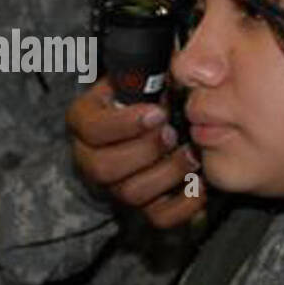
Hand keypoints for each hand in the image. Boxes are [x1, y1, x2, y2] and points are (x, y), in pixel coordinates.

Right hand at [66, 77, 204, 228]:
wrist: (144, 121)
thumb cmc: (142, 95)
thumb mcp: (138, 74)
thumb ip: (146, 70)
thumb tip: (174, 66)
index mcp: (84, 121)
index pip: (92, 129)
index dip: (125, 124)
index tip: (157, 112)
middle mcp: (90, 158)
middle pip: (104, 168)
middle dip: (144, 151)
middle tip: (172, 133)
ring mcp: (114, 187)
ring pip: (130, 194)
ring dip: (167, 174)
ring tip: (190, 155)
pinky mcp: (140, 208)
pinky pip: (158, 218)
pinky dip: (184, 205)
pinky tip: (199, 184)